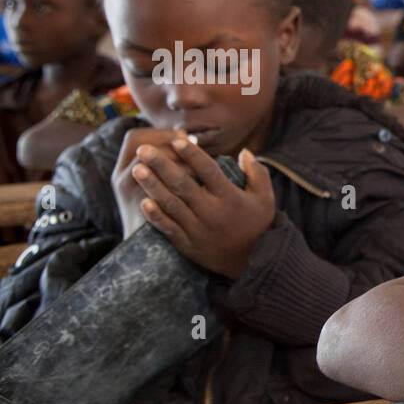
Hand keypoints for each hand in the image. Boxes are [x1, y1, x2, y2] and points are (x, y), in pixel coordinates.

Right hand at [112, 128, 192, 238]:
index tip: (182, 138)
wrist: (148, 249)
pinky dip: (181, 187)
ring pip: (153, 170)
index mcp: (121, 170)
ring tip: (195, 168)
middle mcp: (122, 182)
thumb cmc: (158, 208)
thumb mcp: (151, 180)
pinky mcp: (148, 217)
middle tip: (191, 149)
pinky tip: (198, 186)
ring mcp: (133, 200)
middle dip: (171, 148)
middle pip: (145, 150)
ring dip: (178, 164)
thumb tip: (183, 135)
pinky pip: (164, 196)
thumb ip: (164, 158)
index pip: (135, 138)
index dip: (160, 134)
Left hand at [130, 136, 276, 279]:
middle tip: (144, 150)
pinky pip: (169, 228)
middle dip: (161, 165)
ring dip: (152, 186)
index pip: (208, 170)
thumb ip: (257, 173)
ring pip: (171, 205)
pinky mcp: (189, 245)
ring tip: (137, 169)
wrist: (255, 263)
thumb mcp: (266, 198)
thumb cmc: (259, 225)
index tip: (176, 139)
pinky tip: (143, 202)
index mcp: (230, 198)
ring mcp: (198, 230)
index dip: (192, 154)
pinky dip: (156, 216)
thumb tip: (244, 151)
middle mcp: (212, 212)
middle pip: (183, 185)